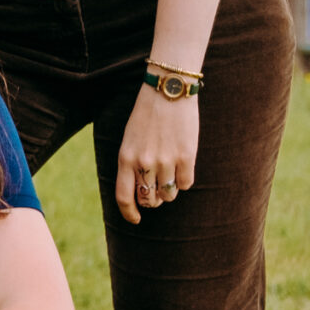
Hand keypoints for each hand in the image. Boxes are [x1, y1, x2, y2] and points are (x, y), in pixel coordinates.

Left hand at [113, 83, 197, 224]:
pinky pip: (186, 183)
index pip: (123, 196)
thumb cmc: (148, 112)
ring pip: (169, 194)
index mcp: (126, 156)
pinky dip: (185, 179)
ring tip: (171, 170)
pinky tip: (183, 163)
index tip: (135, 220)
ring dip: (170, 188)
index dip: (129, 213)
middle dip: (153, 200)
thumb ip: (133, 162)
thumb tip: (141, 189)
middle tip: (157, 192)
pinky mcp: (186, 157)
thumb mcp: (130, 137)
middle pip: (149, 200)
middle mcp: (144, 162)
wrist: (169, 89)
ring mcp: (166, 161)